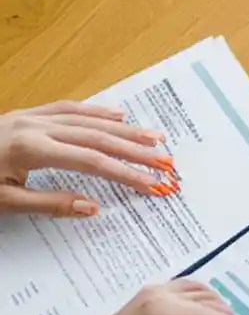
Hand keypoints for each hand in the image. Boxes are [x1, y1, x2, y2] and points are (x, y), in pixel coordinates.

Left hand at [0, 100, 178, 217]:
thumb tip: (93, 206)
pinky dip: (95, 111)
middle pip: (97, 136)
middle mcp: (35, 126)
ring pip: (87, 119)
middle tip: (166, 161)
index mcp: (31, 149)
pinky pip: (67, 108)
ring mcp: (30, 117)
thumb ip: (50, 203)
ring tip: (154, 137)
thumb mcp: (4, 203)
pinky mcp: (24, 114)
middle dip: (135, 149)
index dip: (126, 173)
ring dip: (124, 128)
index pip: (92, 162)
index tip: (152, 185)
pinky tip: (116, 114)